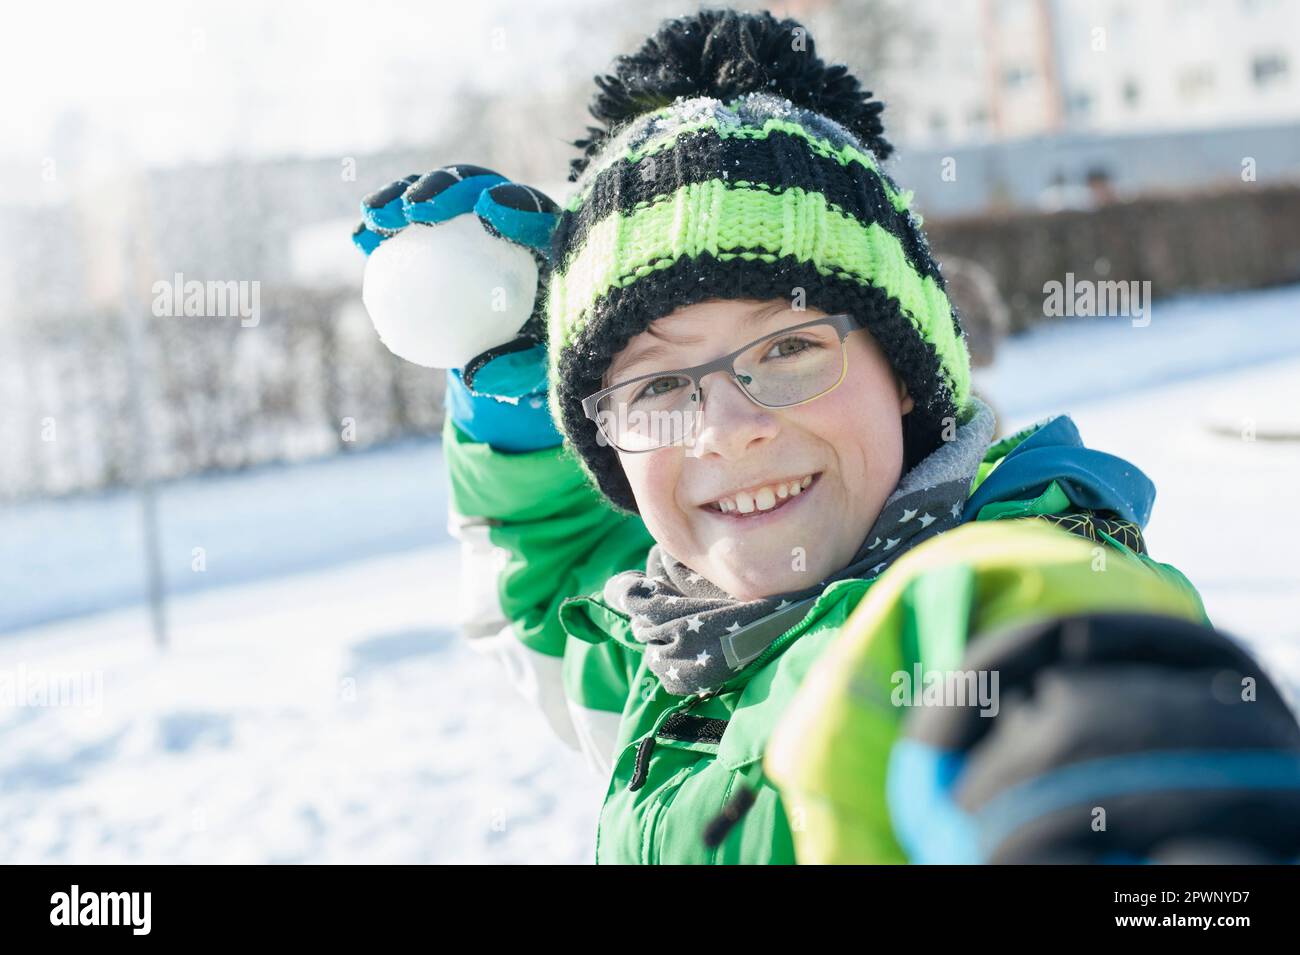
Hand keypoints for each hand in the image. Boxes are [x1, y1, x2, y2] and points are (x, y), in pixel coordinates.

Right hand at [352, 165, 558, 384]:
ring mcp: (466, 212)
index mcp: (545, 238)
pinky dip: (383, 221)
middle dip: (448, 188)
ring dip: (406, 193)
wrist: (505, 338)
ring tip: (380, 217)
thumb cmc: (526, 353)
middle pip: (479, 186)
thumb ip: (514, 370)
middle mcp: (507, 213)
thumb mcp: (531, 371)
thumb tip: (476, 376)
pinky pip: (404, 218)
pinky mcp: (432, 222)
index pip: (535, 211)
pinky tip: (362, 239)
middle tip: (419, 211)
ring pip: (437, 190)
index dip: (514, 202)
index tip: (487, 212)